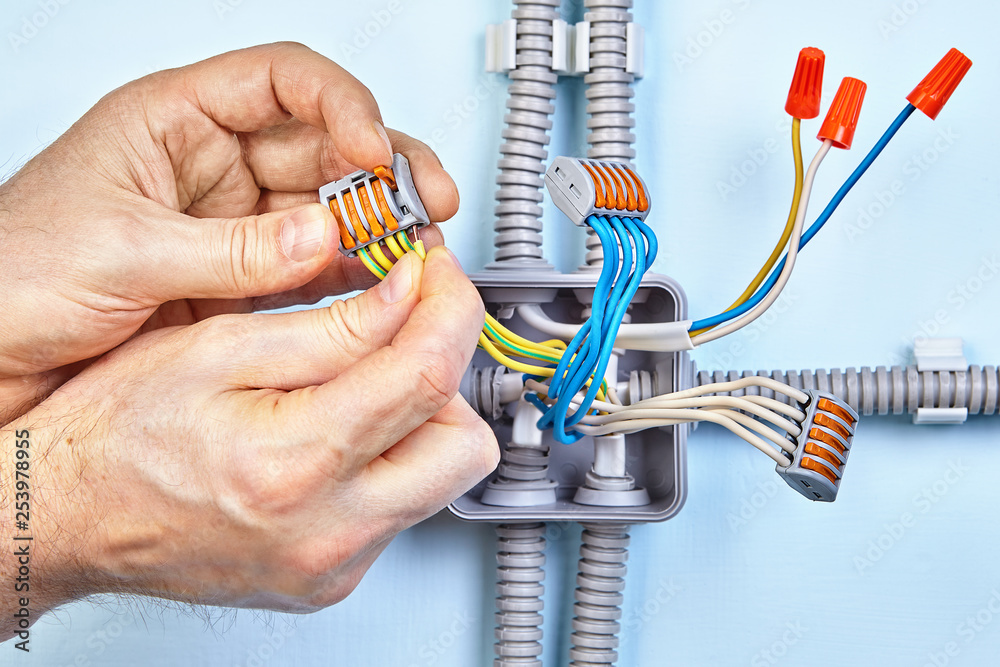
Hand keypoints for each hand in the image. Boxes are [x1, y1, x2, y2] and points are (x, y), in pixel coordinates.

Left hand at [0, 42, 457, 422]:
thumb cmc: (9, 278)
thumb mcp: (119, 252)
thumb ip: (231, 250)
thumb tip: (321, 236)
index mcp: (172, 123)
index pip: (283, 81)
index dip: (342, 106)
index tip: (372, 151)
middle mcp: (212, 166)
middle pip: (324, 143)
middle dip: (384, 170)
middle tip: (424, 201)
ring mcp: (234, 226)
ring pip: (330, 207)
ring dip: (381, 225)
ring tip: (419, 250)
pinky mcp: (243, 282)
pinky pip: (315, 268)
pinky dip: (356, 276)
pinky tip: (385, 285)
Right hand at [0, 248, 496, 635]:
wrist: (66, 516)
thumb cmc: (116, 435)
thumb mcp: (218, 346)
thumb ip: (331, 325)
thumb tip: (407, 295)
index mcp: (295, 462)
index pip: (428, 374)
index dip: (450, 308)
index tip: (438, 276)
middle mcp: (327, 531)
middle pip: (465, 446)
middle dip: (448, 375)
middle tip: (407, 332)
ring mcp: (332, 565)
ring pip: (440, 479)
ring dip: (423, 418)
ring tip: (365, 379)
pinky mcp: (330, 580)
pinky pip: (400, 511)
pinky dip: (389, 460)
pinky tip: (339, 430)